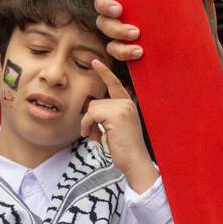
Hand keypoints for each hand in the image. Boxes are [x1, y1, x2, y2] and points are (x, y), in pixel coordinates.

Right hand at [80, 0, 222, 80]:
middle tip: (120, 10)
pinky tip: (139, 51)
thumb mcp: (202, 7)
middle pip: (101, 1)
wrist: (201, 54)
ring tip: (136, 34)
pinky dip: (122, 51)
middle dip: (104, 4)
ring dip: (115, 29)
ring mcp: (125, 27)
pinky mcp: (128, 48)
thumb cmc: (197, 24)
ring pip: (104, 25)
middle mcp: (128, 7)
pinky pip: (114, 49)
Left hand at [82, 59, 157, 193]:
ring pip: (91, 109)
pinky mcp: (115, 114)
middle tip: (98, 136)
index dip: (105, 72)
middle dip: (91, 120)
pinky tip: (98, 138)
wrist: (134, 161)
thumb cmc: (124, 149)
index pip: (115, 84)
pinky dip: (88, 127)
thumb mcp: (115, 128)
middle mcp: (127, 103)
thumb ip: (107, 116)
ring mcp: (122, 107)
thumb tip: (89, 110)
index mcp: (128, 105)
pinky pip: (91, 115)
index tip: (95, 61)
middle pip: (95, 102)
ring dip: (89, 126)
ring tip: (99, 139)